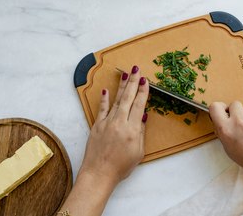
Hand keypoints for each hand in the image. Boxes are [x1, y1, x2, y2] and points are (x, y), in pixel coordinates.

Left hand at [79, 65, 148, 183]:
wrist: (99, 173)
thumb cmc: (121, 167)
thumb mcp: (138, 152)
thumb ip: (141, 132)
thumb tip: (143, 115)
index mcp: (132, 130)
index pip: (139, 105)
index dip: (143, 92)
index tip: (146, 81)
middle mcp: (119, 123)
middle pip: (128, 98)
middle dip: (133, 82)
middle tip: (136, 70)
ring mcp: (107, 123)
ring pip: (116, 101)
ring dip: (121, 87)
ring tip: (125, 74)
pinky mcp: (97, 126)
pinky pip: (101, 109)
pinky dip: (104, 99)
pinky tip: (107, 90)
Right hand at [209, 101, 242, 178]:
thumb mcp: (228, 148)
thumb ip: (224, 132)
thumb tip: (224, 122)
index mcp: (226, 129)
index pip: (215, 107)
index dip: (220, 108)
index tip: (224, 113)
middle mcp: (239, 121)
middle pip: (234, 104)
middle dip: (237, 111)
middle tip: (241, 123)